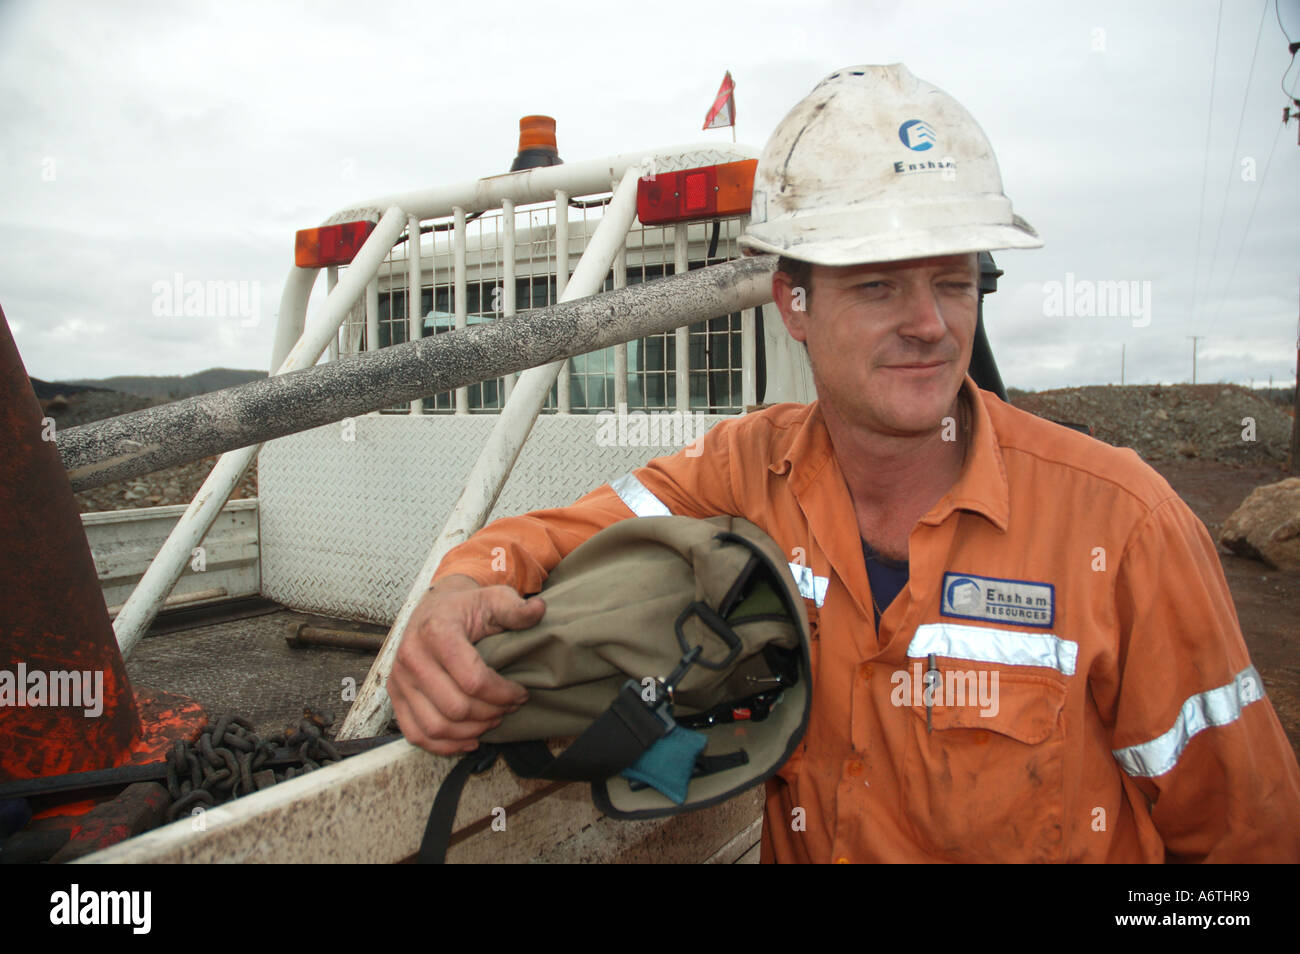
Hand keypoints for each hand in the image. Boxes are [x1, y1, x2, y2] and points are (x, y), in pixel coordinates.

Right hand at [387, 575, 544, 755]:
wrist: (433, 609)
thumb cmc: (467, 607)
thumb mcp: (494, 599)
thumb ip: (516, 608)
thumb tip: (539, 610)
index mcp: (437, 632)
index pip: (473, 680)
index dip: (503, 694)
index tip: (521, 693)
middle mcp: (412, 657)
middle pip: (456, 708)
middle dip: (490, 714)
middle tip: (509, 708)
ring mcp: (399, 679)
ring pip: (436, 727)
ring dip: (471, 732)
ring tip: (492, 720)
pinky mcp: (394, 695)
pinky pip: (416, 734)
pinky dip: (444, 745)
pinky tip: (469, 740)